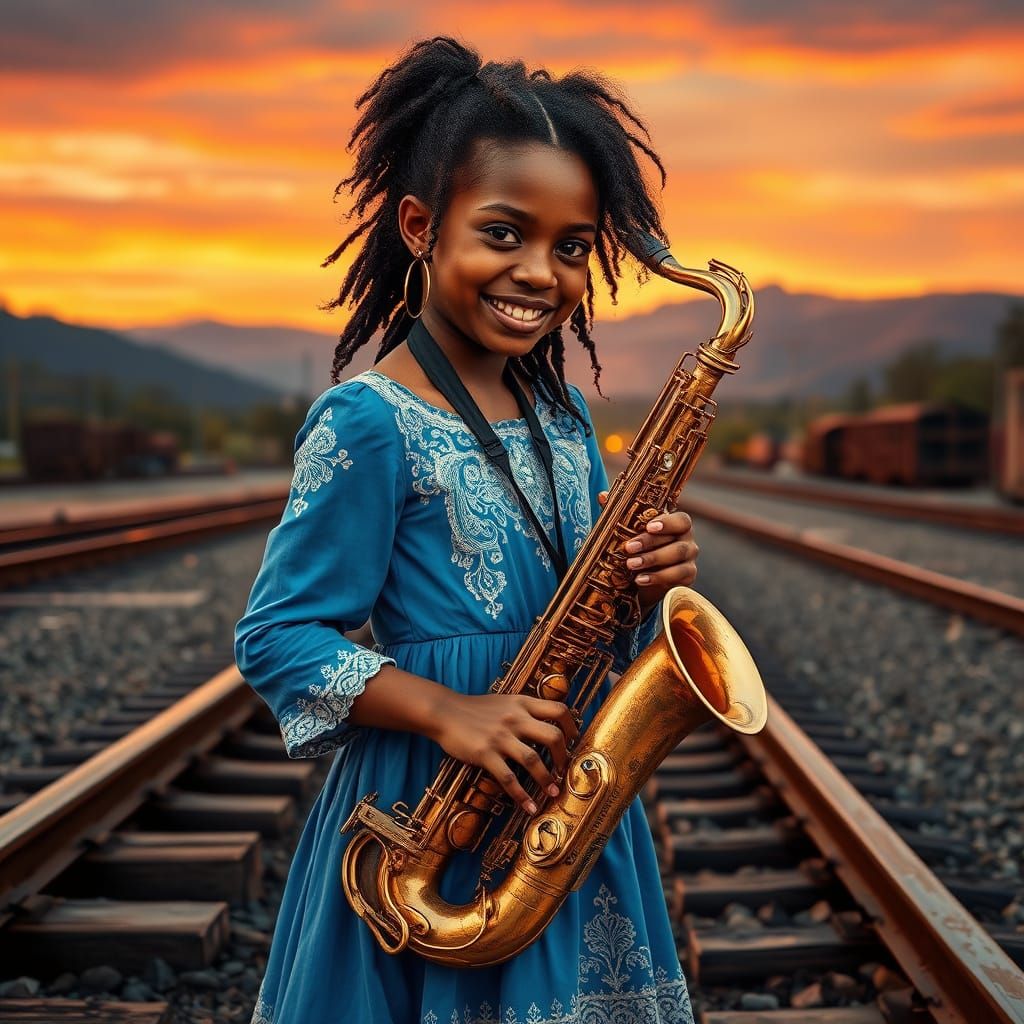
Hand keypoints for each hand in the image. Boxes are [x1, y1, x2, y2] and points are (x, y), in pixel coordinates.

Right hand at [432, 692, 579, 815]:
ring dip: (546, 780)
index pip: (559, 710)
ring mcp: (500, 737)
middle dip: (563, 758)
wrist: (444, 712)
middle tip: (563, 770)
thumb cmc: (475, 708)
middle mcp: (515, 719)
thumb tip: (547, 723)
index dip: (572, 727)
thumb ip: (524, 710)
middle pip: (553, 736)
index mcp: (522, 703)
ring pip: (533, 760)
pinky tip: (528, 807)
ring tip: (552, 793)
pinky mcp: (485, 753)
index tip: (573, 742)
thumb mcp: (504, 701)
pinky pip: (508, 778)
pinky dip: (521, 796)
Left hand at [597, 490, 698, 613]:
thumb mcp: (630, 533)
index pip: (681, 520)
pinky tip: (640, 579)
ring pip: (676, 557)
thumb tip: (602, 496)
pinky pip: (677, 576)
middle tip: (628, 548)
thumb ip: (620, 514)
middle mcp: (688, 540)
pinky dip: (658, 578)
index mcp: (677, 525)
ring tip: (631, 565)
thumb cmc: (640, 549)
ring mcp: (690, 559)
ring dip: (652, 560)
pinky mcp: (688, 576)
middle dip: (650, 543)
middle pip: (675, 539)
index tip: (648, 526)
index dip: (667, 522)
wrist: (645, 577)